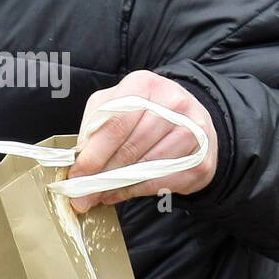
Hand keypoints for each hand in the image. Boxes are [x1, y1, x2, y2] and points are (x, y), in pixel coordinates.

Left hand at [65, 71, 217, 212]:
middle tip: (82, 193)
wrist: (192, 120)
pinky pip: (162, 181)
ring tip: (98, 193)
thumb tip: (78, 159)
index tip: (77, 173)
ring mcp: (192, 131)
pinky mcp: (201, 159)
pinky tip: (119, 193)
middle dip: (101, 174)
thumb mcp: (116, 105)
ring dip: (117, 185)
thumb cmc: (145, 113)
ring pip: (146, 166)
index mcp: (144, 85)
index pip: (116, 123)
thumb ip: (94, 126)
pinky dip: (136, 191)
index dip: (94, 153)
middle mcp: (173, 103)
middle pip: (130, 147)